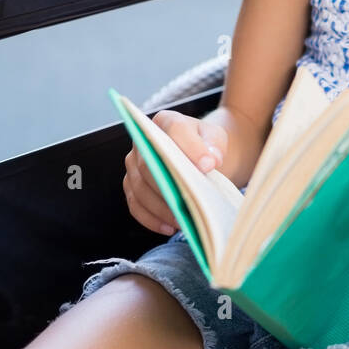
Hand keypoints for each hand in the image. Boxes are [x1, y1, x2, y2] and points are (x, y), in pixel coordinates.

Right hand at [122, 110, 229, 236]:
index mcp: (166, 121)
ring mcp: (133, 164)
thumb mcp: (216, 139)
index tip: (208, 166)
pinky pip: (135, 204)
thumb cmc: (206, 146)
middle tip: (190, 204)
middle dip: (169, 186)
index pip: (174, 131)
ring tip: (182, 221)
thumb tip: (210, 160)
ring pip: (140, 188)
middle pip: (149, 164)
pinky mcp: (132, 185)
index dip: (190, 148)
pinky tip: (170, 227)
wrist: (199, 157)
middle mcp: (142, 141)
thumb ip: (214, 145)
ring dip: (161, 208)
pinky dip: (151, 219)